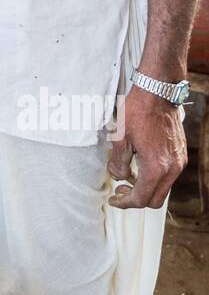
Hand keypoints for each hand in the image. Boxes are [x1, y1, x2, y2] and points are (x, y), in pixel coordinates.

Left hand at [107, 84, 187, 208]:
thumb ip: (118, 163)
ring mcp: (179, 162)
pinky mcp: (181, 154)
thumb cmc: (138, 111)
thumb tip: (117, 176)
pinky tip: (141, 164)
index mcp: (156, 168)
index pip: (140, 198)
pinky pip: (168, 176)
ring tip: (130, 175)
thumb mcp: (121, 138)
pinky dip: (154, 177)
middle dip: (136, 199)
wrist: (158, 92)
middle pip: (154, 200)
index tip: (113, 199)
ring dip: (146, 188)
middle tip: (120, 190)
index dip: (124, 202)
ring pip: (163, 189)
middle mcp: (172, 168)